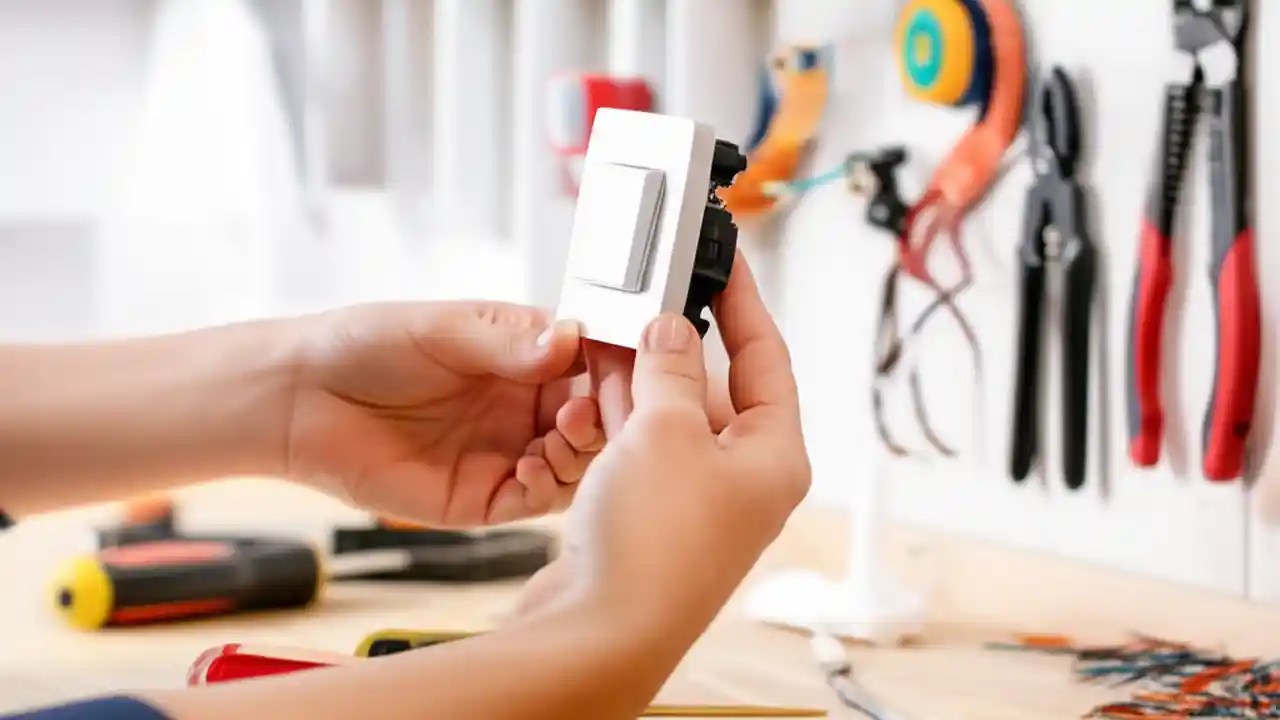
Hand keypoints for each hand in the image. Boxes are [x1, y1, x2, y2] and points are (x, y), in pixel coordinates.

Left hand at [286, 302, 603, 526]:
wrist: (300, 400)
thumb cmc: (363, 347)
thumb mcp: (442, 328)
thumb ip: (508, 341)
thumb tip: (572, 338)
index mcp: (522, 355)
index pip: (593, 360)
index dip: (616, 365)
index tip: (633, 365)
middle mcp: (522, 404)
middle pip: (595, 416)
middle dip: (607, 414)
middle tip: (597, 407)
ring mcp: (505, 451)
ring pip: (576, 462)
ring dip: (584, 450)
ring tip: (566, 432)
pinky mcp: (482, 495)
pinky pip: (535, 499)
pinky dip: (548, 486)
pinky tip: (535, 464)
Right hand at [513, 255, 809, 624]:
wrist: (602, 626)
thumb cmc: (655, 548)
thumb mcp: (666, 430)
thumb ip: (669, 368)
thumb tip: (672, 328)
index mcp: (774, 456)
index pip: (768, 359)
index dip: (745, 304)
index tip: (726, 262)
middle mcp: (742, 477)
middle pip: (715, 385)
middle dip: (676, 342)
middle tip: (648, 295)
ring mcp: (696, 497)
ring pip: (671, 414)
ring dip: (641, 377)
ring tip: (613, 330)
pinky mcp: (653, 513)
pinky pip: (642, 445)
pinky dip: (621, 415)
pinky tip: (594, 384)